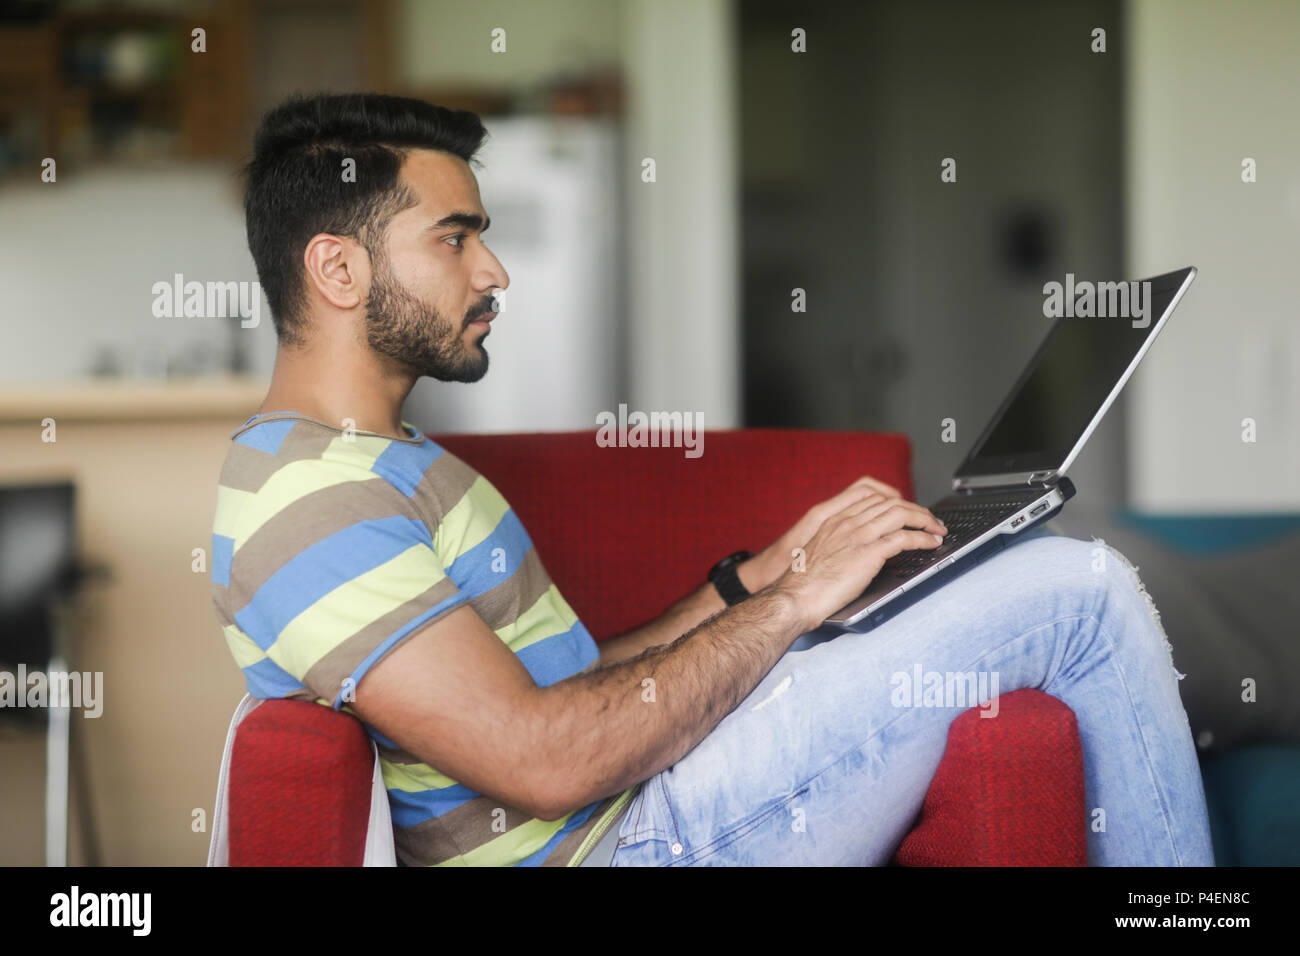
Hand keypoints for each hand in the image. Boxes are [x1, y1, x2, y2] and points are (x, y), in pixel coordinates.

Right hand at [740, 476, 945, 592]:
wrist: (794, 598)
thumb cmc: (804, 585)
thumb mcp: (821, 554)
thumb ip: (840, 546)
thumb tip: (860, 553)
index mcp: (834, 520)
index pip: (873, 498)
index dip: (897, 502)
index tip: (909, 513)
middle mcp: (846, 523)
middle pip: (890, 502)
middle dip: (917, 510)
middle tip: (932, 522)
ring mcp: (857, 536)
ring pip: (901, 514)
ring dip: (925, 520)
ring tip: (938, 530)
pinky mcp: (867, 554)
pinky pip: (903, 538)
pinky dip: (923, 539)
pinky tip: (932, 544)